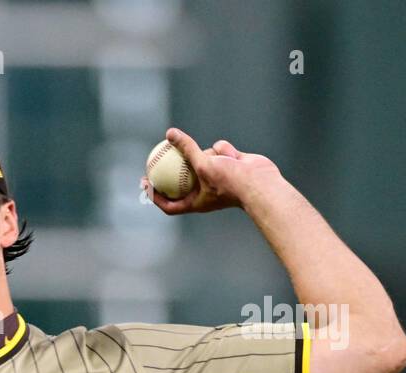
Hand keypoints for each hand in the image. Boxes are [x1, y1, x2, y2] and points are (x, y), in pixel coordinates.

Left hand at [144, 128, 282, 214]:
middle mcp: (205, 191)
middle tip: (157, 156)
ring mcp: (217, 177)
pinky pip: (219, 151)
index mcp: (196, 202)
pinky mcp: (229, 164)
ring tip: (217, 159)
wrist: (260, 182)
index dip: (155, 196)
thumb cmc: (230, 181)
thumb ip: (187, 149)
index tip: (145, 184)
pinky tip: (233, 155)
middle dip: (171, 169)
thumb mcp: (203, 164)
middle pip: (183, 180)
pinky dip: (225, 151)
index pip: (170, 205)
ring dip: (208, 155)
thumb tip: (170, 133)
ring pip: (203, 157)